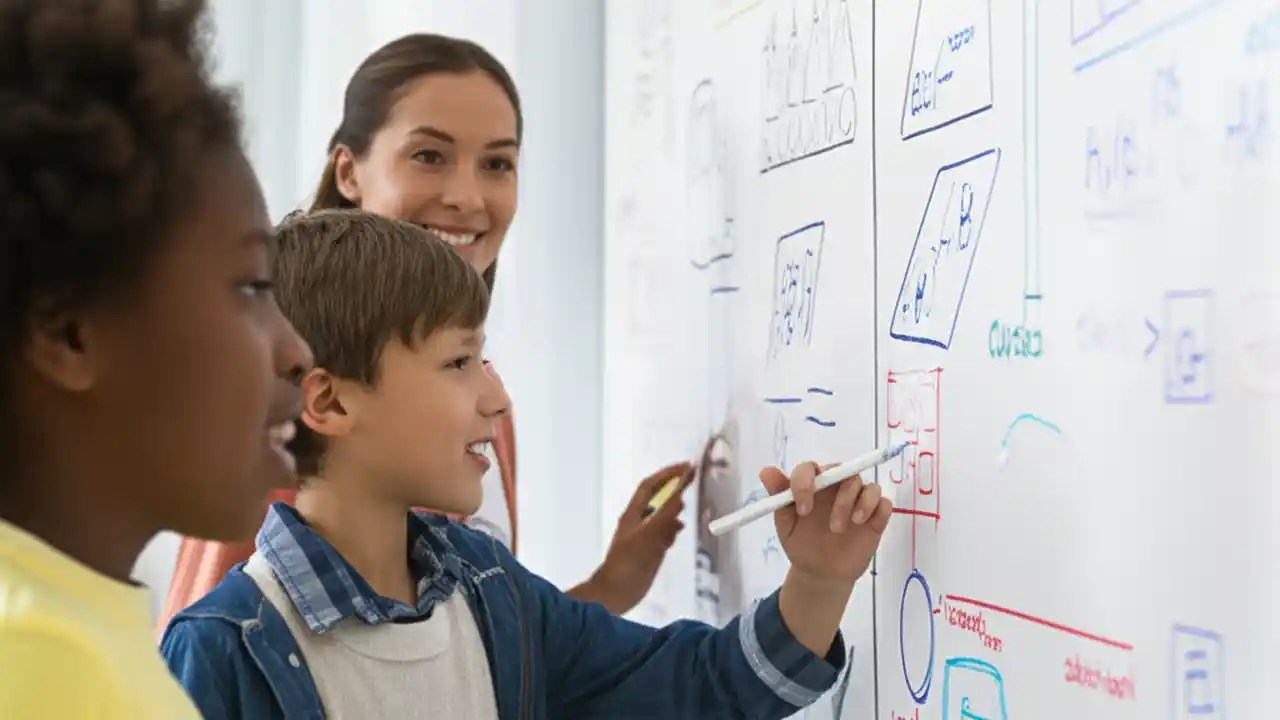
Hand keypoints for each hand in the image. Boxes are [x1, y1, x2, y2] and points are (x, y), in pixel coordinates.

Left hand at [567, 461, 693, 613]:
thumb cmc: (629, 563)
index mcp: (634, 514)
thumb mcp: (649, 536)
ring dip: (673, 505)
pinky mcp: (648, 551)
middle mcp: (638, 522)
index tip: (687, 466)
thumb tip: (681, 494)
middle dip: (672, 485)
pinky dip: (672, 526)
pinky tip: (680, 529)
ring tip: (689, 500)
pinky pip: (662, 533)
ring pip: (660, 514)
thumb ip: (666, 515)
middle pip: (656, 497)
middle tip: (692, 478)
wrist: (616, 593)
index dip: (667, 474)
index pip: (650, 486)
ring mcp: (643, 537)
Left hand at [763, 461, 892, 654]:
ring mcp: (858, 500)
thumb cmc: (802, 544)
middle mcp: (837, 486)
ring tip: (843, 530)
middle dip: (839, 497)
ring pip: (866, 485)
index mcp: (813, 484)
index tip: (803, 510)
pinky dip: (877, 508)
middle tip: (831, 526)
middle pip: (845, 472)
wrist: (820, 572)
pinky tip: (864, 523)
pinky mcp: (876, 515)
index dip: (806, 483)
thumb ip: (779, 496)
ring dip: (857, 505)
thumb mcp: (786, 524)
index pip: (811, 468)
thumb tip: (765, 471)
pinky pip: (884, 502)